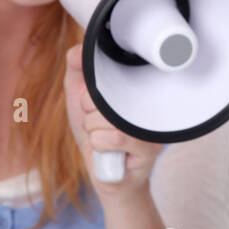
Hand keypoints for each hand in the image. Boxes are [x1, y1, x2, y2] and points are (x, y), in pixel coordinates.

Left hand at [64, 44, 163, 201]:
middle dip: (89, 115)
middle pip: (103, 98)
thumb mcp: (80, 103)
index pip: (108, 74)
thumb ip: (76, 74)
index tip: (95, 107)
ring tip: (104, 140)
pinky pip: (112, 138)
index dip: (90, 95)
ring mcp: (151, 125)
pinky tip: (110, 153)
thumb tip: (77, 49)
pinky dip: (100, 146)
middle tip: (99, 126)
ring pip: (106, 119)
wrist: (110, 178)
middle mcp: (148, 104)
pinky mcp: (150, 147)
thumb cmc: (98, 138)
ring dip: (94, 133)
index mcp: (134, 89)